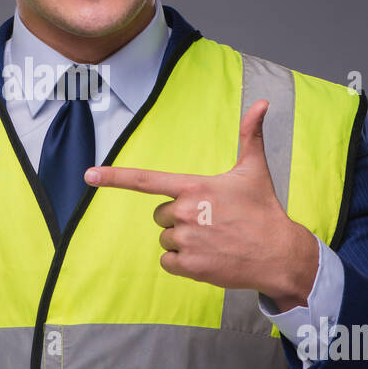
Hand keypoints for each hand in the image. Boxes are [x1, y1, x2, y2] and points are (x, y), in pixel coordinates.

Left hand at [83, 100, 319, 310]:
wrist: (279, 253)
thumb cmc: (263, 209)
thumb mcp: (254, 170)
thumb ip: (250, 135)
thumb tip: (263, 102)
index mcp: (194, 187)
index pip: (146, 180)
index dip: (114, 177)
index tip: (89, 175)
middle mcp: (185, 211)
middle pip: (160, 216)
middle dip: (179, 219)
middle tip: (210, 221)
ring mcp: (187, 240)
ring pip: (165, 239)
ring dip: (183, 241)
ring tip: (213, 239)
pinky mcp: (189, 266)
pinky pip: (167, 262)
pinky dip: (182, 263)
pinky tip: (208, 257)